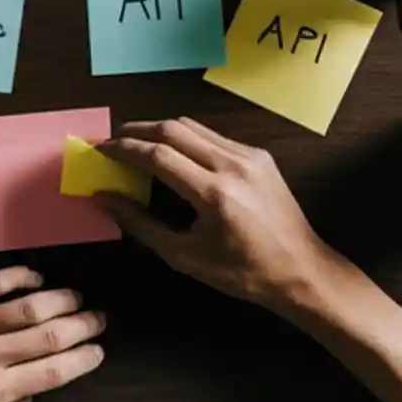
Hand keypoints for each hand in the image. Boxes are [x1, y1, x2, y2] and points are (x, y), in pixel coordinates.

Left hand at [0, 267, 106, 401]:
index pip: (54, 371)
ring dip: (61, 300)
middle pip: (51, 335)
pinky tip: (36, 277)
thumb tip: (37, 385)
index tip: (98, 350)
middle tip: (98, 318)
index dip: (83, 359)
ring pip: (29, 306)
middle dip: (83, 325)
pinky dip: (21, 277)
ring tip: (74, 297)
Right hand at [95, 118, 343, 313]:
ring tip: (137, 145)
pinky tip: (174, 155)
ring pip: (193, 127)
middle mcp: (232, 164)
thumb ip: (140, 224)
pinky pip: (213, 137)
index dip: (124, 148)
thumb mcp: (184, 256)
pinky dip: (186, 139)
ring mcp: (250, 156)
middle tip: (112, 141)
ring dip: (161, 131)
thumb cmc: (241, 273)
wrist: (302, 270)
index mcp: (214, 192)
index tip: (99, 149)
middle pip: (174, 129)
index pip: (158, 155)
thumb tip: (103, 198)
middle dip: (137, 130)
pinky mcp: (260, 155)